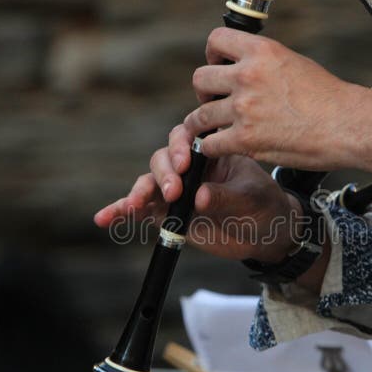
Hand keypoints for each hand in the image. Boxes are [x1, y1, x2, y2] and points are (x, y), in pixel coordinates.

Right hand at [94, 140, 305, 263]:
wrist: (266, 233)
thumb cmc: (262, 206)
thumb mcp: (250, 199)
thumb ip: (225, 197)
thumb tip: (199, 198)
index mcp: (210, 150)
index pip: (187, 138)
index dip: (180, 147)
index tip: (185, 164)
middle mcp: (189, 166)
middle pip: (163, 159)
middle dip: (163, 173)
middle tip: (173, 192)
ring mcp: (175, 189)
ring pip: (148, 182)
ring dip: (139, 192)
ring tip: (134, 205)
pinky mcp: (167, 213)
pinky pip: (140, 210)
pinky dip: (121, 212)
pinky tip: (105, 218)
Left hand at [180, 27, 371, 189]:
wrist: (347, 126)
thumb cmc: (330, 99)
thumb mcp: (294, 62)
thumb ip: (265, 63)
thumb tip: (247, 67)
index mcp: (261, 52)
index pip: (216, 40)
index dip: (211, 55)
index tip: (216, 66)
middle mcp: (248, 76)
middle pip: (200, 79)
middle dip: (204, 92)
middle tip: (214, 103)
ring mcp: (244, 109)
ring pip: (200, 115)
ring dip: (203, 124)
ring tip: (214, 129)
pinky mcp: (245, 139)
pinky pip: (210, 143)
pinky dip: (212, 147)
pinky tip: (223, 148)